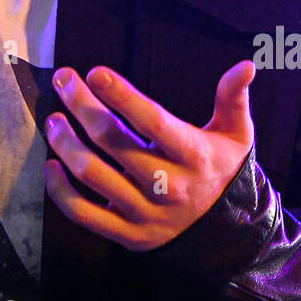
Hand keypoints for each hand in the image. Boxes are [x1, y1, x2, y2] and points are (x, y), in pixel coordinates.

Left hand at [44, 61, 255, 250]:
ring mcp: (146, 214)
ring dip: (65, 143)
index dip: (122, 96)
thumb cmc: (222, 169)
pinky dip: (61, 191)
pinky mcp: (129, 236)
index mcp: (194, 155)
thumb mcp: (236, 134)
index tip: (94, 71)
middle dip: (82, 106)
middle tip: (63, 79)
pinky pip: (85, 214)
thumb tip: (247, 65)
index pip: (152, 122)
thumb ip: (233, 97)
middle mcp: (169, 186)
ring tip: (54, 119)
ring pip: (94, 175)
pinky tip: (52, 165)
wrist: (227, 232)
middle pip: (113, 142)